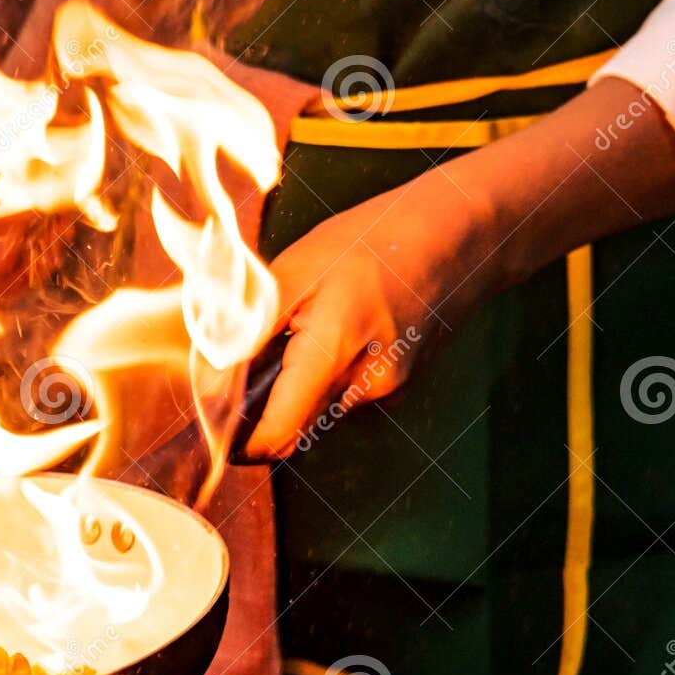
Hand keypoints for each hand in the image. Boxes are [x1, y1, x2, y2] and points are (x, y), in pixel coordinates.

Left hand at [245, 171, 491, 458]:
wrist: (463, 232)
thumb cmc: (377, 239)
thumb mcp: (298, 268)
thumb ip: (250, 326)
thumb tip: (211, 376)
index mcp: (335, 350)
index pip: (277, 433)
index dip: (240, 442)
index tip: (218, 432)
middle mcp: (367, 384)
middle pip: (293, 425)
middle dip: (263, 409)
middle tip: (253, 362)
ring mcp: (388, 390)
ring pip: (318, 409)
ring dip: (295, 387)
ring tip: (302, 330)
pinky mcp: (398, 386)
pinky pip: (345, 394)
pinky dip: (327, 375)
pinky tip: (336, 330)